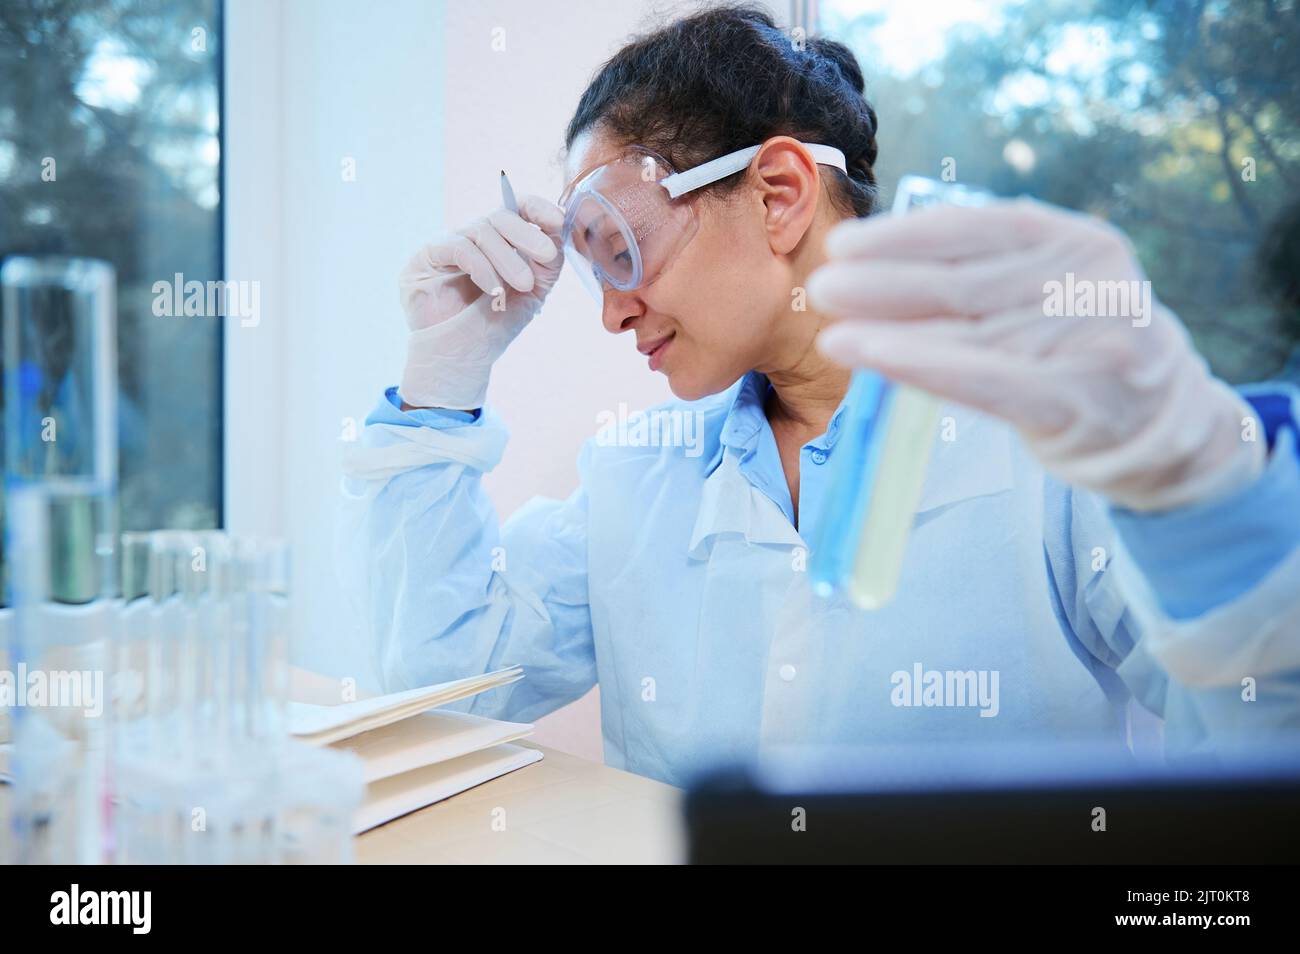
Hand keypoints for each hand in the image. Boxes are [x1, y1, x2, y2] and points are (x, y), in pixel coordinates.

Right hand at [398, 195, 563, 409]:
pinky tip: (494, 290)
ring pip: (481, 230)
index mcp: (498, 241)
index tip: (558, 221)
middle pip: (500, 216)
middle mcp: (471, 238)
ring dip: (507, 258)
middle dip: (527, 234)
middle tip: (547, 255)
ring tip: (523, 285)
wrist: (461, 358)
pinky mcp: (424, 257)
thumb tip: (560, 231)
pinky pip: (458, 248)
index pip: (517, 208)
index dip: (538, 208)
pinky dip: (482, 267)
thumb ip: (546, 263)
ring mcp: (447, 245)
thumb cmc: (493, 326)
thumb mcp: (531, 292)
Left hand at [809, 199, 1263, 510]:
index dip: (905, 235)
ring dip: (888, 328)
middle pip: (962, 281)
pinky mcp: (1076, 399)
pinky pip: (983, 380)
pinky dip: (920, 365)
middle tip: (820, 287)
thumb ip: (987, 276)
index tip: (845, 244)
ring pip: (966, 331)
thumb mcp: (1050, 294)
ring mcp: (1088, 340)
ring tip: (830, 330)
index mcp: (1077, 241)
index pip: (977, 228)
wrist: (1166, 427)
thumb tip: (879, 269)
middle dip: (882, 283)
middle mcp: (1086, 282)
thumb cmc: (1082, 351)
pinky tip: (871, 356)